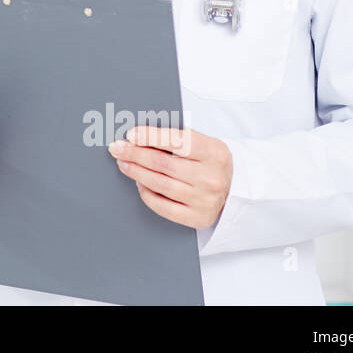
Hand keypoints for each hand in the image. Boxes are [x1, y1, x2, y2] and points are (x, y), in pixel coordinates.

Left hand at [108, 125, 232, 228]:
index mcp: (215, 152)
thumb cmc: (210, 162)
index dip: (150, 136)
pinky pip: (163, 207)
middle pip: (163, 164)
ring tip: (124, 163)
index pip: (177, 141)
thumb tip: (137, 136)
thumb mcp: (203, 144)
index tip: (130, 134)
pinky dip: (147, 194)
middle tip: (117, 148)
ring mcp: (205, 200)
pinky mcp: (198, 218)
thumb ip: (176, 139)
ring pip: (160, 184)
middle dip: (135, 154)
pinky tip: (139, 184)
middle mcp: (211, 177)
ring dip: (136, 172)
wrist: (235, 191)